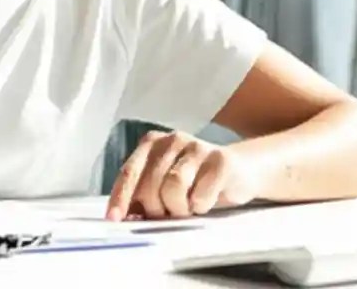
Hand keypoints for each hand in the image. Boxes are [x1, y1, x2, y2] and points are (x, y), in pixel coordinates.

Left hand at [106, 130, 259, 220]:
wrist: (241, 170)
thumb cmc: (196, 182)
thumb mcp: (165, 186)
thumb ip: (142, 197)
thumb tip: (123, 217)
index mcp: (152, 143)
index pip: (129, 171)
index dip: (120, 197)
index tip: (114, 218)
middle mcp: (172, 139)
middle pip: (151, 184)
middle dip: (156, 209)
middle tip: (169, 215)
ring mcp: (197, 146)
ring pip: (173, 186)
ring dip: (179, 208)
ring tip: (188, 208)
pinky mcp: (221, 158)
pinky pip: (200, 193)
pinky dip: (200, 206)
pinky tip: (205, 201)